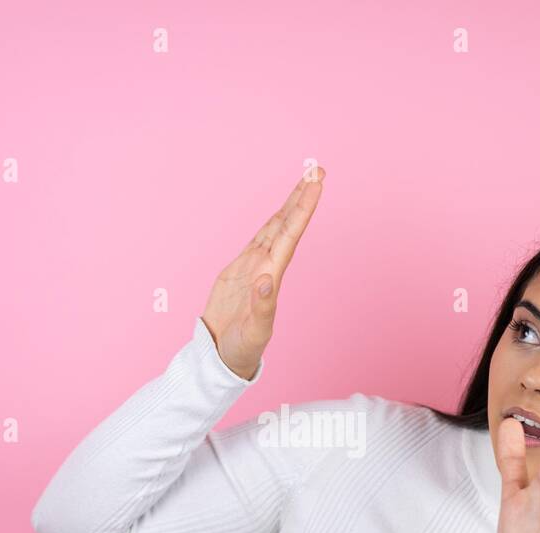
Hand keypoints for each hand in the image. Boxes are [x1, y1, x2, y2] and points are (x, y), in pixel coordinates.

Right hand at [201, 166, 325, 379]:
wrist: (223, 356)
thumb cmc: (243, 348)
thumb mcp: (254, 331)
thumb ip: (261, 305)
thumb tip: (266, 278)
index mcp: (272, 276)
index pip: (291, 235)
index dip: (302, 209)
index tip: (315, 185)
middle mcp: (267, 267)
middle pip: (287, 225)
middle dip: (301, 197)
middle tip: (316, 169)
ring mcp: (253, 266)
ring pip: (275, 228)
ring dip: (289, 205)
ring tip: (304, 180)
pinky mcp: (239, 270)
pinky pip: (258, 239)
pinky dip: (270, 222)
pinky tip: (279, 211)